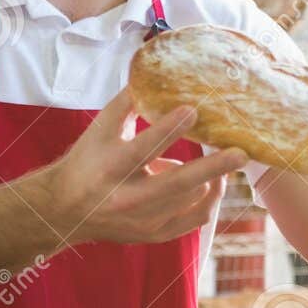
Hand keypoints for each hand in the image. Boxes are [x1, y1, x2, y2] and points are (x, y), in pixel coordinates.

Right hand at [34, 87, 248, 246]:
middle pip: (177, 184)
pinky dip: (209, 200)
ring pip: (192, 199)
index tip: (192, 110)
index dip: (168, 129)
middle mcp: (127, 199)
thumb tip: (157, 72)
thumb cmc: (88, 161)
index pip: (143, 149)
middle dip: (212, 168)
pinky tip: (214, 182)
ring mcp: (143, 221)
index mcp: (110, 168)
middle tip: (241, 153)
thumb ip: (129, 102)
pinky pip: (195, 220)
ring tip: (226, 159)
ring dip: (212, 177)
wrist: (66, 210)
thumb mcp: (100, 129)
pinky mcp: (155, 235)